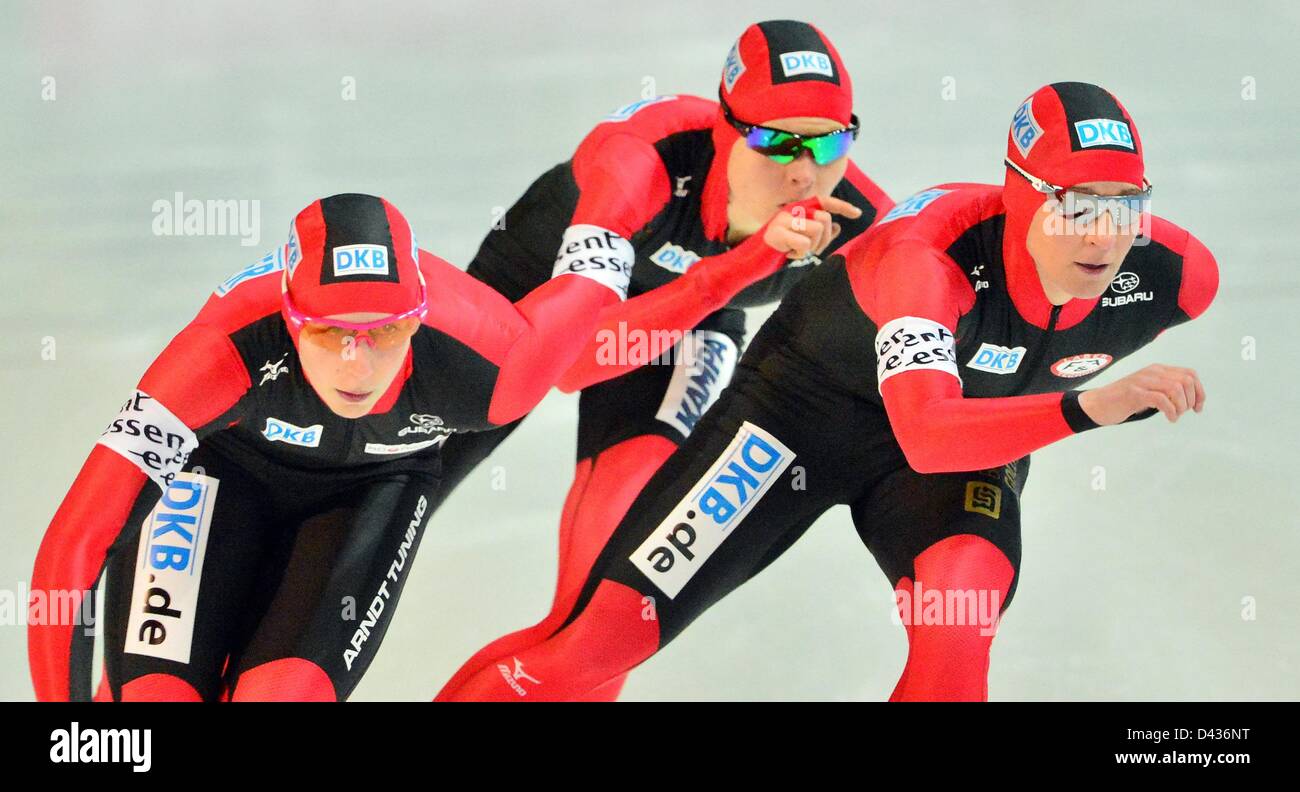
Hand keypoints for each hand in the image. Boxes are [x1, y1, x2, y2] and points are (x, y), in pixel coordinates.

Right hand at [762, 195, 862, 259]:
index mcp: (798, 209)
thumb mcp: (802, 240)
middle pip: (825, 219)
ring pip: (817, 230)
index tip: (858, 213)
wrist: (753, 260)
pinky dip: (800, 253)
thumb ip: (819, 233)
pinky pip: (804, 243)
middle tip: (811, 250)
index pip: (823, 201)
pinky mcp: (778, 232)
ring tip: (796, 250)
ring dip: (811, 247)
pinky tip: (789, 254)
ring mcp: (783, 219)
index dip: (842, 206)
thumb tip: (839, 228)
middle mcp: (792, 210)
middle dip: (824, 239)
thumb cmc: (778, 250)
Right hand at [1077, 364, 1205, 424]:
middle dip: (1192, 399)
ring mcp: (1143, 381)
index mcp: (1157, 370)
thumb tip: (1189, 401)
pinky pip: (1162, 399)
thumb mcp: (1148, 391)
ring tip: (1175, 415)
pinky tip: (1170, 418)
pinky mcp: (1135, 393)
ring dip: (1181, 406)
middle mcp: (1152, 372)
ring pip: (1176, 388)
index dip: (1199, 391)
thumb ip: (1166, 391)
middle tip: (1184, 412)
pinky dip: (1171, 411)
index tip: (1198, 408)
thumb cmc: (1124, 401)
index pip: (1189, 374)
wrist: (1097, 404)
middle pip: (1186, 381)